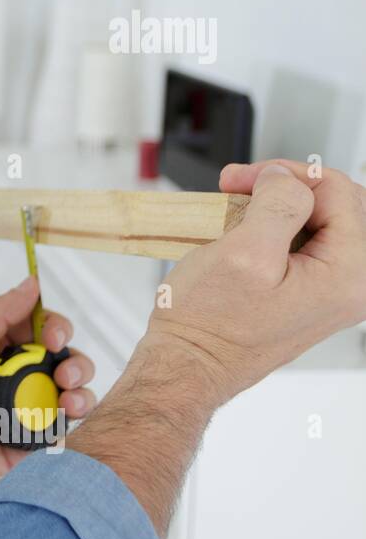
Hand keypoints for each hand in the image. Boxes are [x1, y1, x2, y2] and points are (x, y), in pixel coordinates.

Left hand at [0, 275, 94, 513]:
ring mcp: (23, 410)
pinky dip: (70, 425)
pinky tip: (63, 419)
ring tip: (69, 399)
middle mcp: (15, 377)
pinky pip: (60, 433)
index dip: (55, 328)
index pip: (40, 329)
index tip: (55, 336)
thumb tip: (31, 285)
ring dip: (81, 393)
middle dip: (75, 362)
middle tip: (64, 371)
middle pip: (63, 362)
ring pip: (70, 396)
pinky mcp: (26, 442)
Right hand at [144, 160, 365, 407]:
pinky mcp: (311, 293)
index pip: (338, 192)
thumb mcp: (244, 252)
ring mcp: (332, 290)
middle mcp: (350, 285)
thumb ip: (279, 203)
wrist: (188, 363)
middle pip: (337, 203)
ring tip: (235, 211)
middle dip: (285, 186)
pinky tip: (243, 233)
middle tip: (237, 187)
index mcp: (348, 275)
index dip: (286, 175)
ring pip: (320, 219)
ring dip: (276, 205)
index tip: (241, 180)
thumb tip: (285, 178)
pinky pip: (306, 243)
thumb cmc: (209, 325)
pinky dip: (274, 228)